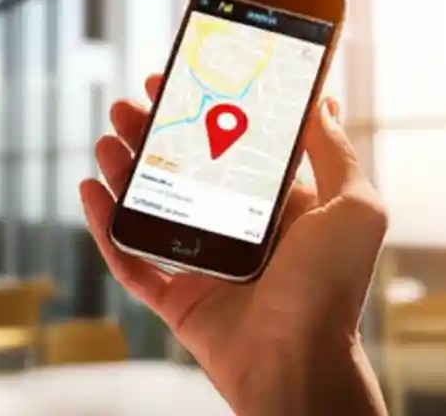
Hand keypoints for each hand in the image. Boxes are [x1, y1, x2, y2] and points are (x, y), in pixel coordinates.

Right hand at [79, 75, 388, 415]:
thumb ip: (334, 152)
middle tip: (129, 105)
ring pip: (150, 208)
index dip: (203, 113)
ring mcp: (203, 264)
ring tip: (107, 138)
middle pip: (182, 170)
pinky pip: (130, 258)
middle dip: (153, 134)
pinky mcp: (176, 298)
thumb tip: (323, 100)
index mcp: (277, 207)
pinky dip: (106, 227)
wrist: (300, 361)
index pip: (232, 147)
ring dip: (124, 171)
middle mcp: (237, 231)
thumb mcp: (353, 206)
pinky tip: (91, 191)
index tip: (179, 83)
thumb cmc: (333, 288)